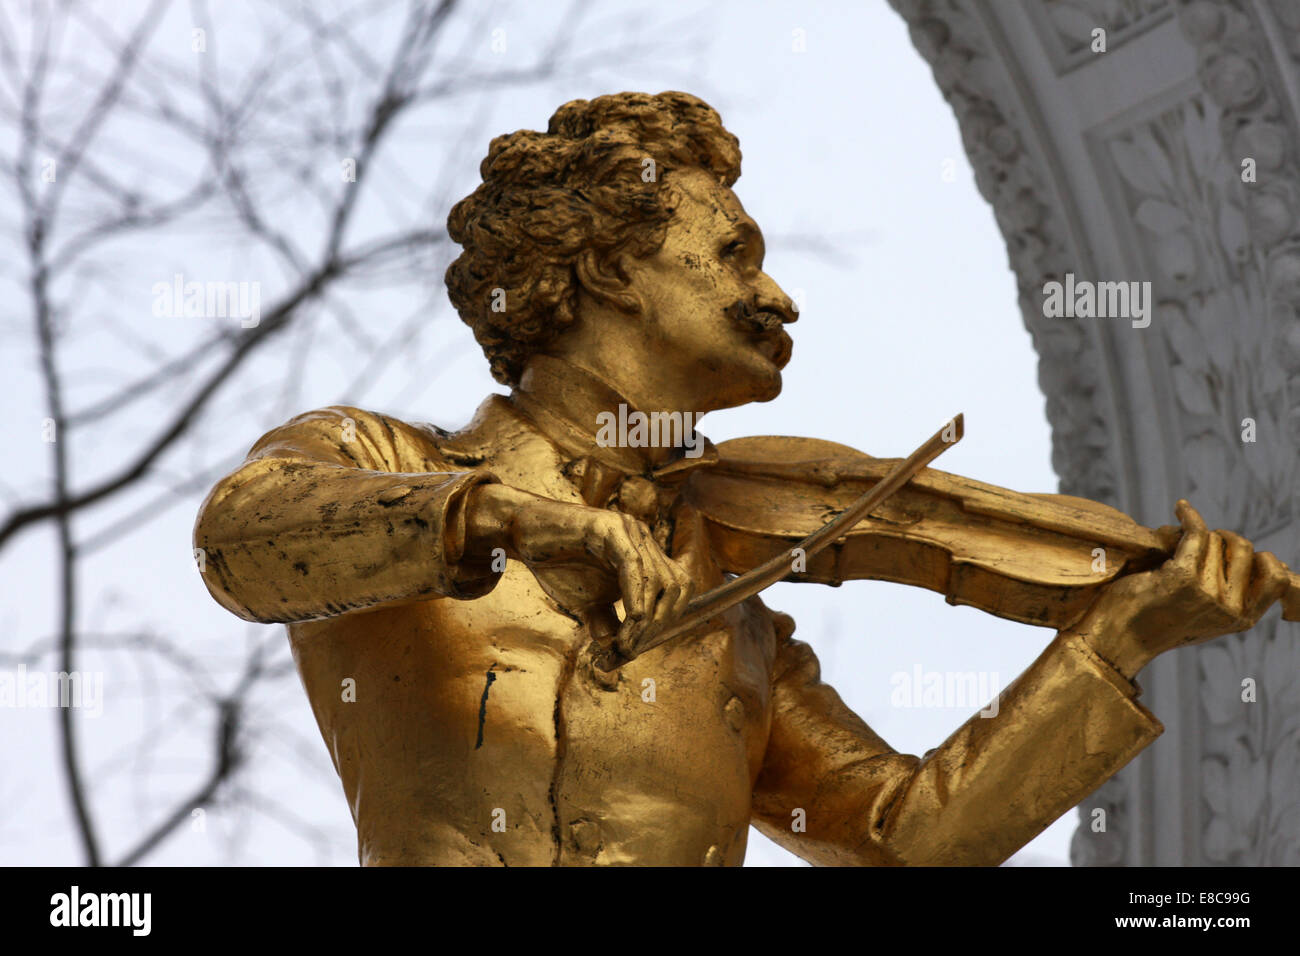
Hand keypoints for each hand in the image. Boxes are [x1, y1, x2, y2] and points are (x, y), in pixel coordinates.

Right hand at [464, 483, 693, 661]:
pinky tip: (631, 618)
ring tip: (622, 644)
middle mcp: (644, 540)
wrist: (523, 534)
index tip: (630, 652)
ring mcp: (629, 530)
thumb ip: (608, 623)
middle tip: (627, 651)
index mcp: (647, 556)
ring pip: (658, 579)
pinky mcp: (609, 526)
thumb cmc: (558, 565)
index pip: (677, 592)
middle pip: (677, 587)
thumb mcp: (588, 604)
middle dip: (658, 625)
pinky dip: (636, 594)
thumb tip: (622, 651)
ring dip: (645, 619)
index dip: (663, 625)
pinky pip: (633, 564)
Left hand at [1076, 499, 1288, 676]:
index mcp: (1241, 620)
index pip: (1277, 579)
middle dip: (1222, 537)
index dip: (1262, 558)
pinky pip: (1195, 532)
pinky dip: (1189, 515)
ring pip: (1215, 540)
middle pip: (1242, 549)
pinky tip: (1180, 508)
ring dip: (1196, 532)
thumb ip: (1232, 597)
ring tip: (1176, 538)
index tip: (1236, 553)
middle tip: (1199, 540)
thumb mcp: (1206, 617)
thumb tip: (1268, 561)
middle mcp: (1229, 608)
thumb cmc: (1157, 623)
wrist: (1117, 639)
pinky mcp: (1180, 577)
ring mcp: (1207, 593)